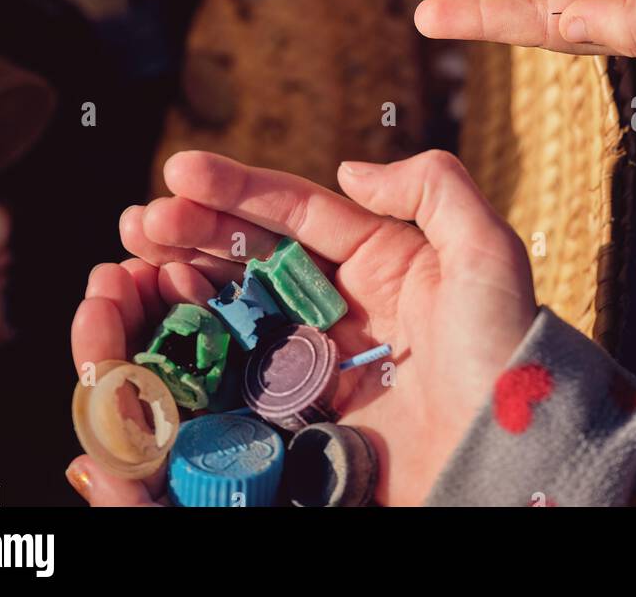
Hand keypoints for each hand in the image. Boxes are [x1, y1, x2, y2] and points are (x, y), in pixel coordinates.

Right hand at [67, 149, 535, 505]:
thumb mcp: (488, 253)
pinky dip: (187, 356)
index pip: (295, 213)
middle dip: (189, 234)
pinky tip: (154, 332)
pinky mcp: (299, 422)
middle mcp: (341, 308)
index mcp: (381, 262)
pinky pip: (233, 380)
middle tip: (137, 223)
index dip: (236, 188)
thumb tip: (349, 168)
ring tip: (130, 269)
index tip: (179, 169)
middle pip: (249, 258)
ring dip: (175, 287)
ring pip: (230, 313)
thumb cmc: (503, 357)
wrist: (506, 466)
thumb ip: (433, 188)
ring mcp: (316, 366)